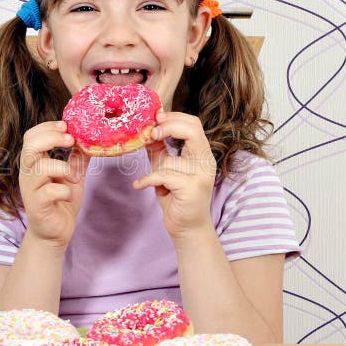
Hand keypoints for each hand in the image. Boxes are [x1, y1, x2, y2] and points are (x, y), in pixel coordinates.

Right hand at [18, 121, 90, 248]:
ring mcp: (30, 190)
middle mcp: (28, 174)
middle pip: (30, 146)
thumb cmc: (61, 203)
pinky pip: (50, 191)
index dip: (47, 127)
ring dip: (62, 167)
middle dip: (52, 138)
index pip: (31, 137)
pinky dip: (64, 190)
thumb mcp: (72, 176)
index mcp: (34, 164)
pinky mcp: (37, 206)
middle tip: (70, 140)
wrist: (55, 233)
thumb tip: (89, 140)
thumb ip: (77, 159)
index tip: (66, 126)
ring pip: (40, 167)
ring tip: (73, 177)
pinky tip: (68, 195)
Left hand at [132, 112, 216, 241]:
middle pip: (192, 130)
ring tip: (151, 181)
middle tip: (151, 134)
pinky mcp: (192, 189)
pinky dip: (148, 180)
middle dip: (168, 128)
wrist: (188, 228)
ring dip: (155, 169)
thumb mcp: (165, 168)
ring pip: (170, 160)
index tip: (155, 119)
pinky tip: (139, 185)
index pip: (193, 123)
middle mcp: (206, 161)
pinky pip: (164, 176)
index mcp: (201, 153)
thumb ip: (159, 150)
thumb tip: (146, 130)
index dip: (173, 118)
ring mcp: (202, 175)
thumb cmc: (176, 196)